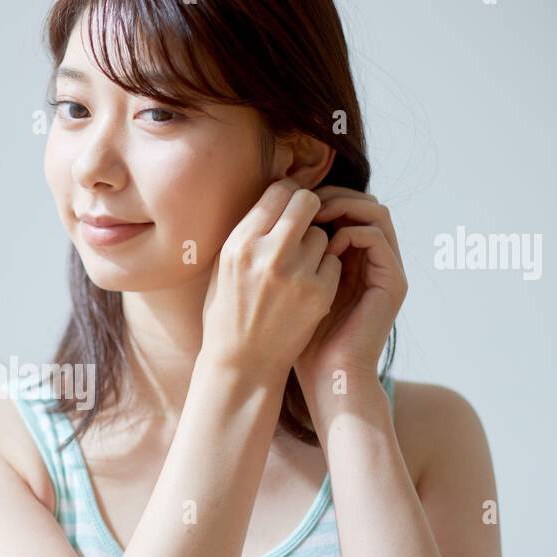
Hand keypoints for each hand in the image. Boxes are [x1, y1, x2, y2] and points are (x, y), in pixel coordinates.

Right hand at [200, 178, 341, 388]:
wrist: (242, 364)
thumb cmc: (228, 315)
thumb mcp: (223, 269)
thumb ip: (248, 234)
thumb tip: (274, 199)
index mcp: (239, 245)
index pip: (277, 192)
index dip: (288, 195)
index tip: (289, 206)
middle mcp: (267, 254)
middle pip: (306, 202)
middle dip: (309, 209)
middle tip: (304, 224)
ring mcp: (297, 274)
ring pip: (322, 234)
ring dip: (315, 245)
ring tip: (298, 268)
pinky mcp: (320, 294)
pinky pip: (333, 262)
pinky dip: (324, 271)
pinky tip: (307, 288)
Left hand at [292, 187, 407, 414]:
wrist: (327, 377)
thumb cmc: (298, 340)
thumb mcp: (288, 290)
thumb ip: (288, 257)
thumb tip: (266, 218)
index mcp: (351, 259)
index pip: (345, 207)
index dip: (320, 196)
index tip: (290, 201)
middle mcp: (373, 261)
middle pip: (364, 202)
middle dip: (334, 194)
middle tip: (306, 200)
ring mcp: (386, 271)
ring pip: (376, 213)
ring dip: (345, 205)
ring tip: (316, 215)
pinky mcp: (393, 284)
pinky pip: (378, 238)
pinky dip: (352, 231)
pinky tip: (327, 244)